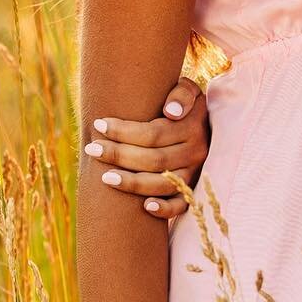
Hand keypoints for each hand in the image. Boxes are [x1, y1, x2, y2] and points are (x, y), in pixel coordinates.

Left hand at [83, 75, 210, 218]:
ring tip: (104, 177)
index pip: (153, 134)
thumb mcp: (189, 91)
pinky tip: (144, 207)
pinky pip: (181, 205)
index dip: (124, 131)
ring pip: (163, 184)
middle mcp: (195, 153)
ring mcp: (195, 174)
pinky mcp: (193, 191)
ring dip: (132, 183)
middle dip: (119, 155)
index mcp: (192, 128)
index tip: (99, 125)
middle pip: (154, 159)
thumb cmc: (187, 105)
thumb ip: (182, 94)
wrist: (210, 126)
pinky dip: (165, 209)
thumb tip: (171, 112)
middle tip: (92, 149)